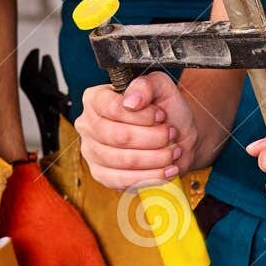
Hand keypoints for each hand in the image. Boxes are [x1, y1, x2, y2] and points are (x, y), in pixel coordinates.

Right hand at [75, 72, 199, 191]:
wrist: (177, 137)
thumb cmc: (167, 110)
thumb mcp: (162, 87)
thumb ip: (146, 85)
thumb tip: (131, 100)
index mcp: (95, 98)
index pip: (110, 107)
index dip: (141, 115)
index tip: (161, 115)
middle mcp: (88, 124)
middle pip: (119, 136)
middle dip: (152, 138)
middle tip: (170, 134)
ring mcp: (91, 151)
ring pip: (124, 160)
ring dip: (155, 158)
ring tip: (172, 151)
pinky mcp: (101, 175)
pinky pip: (124, 180)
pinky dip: (150, 177)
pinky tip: (166, 169)